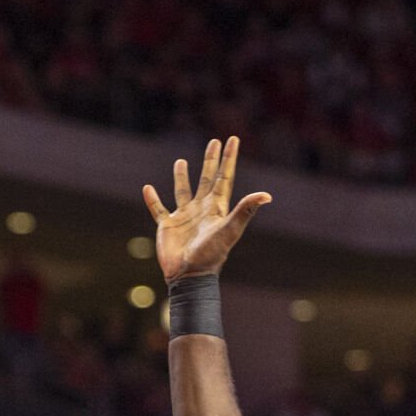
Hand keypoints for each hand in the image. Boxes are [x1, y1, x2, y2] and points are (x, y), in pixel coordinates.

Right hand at [143, 136, 271, 282]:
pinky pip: (158, 209)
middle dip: (210, 161)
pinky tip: (148, 189)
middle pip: (206, 179)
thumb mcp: (229, 230)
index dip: (228, 159)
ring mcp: (184, 217)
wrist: (189, 275)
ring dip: (182, 176)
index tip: (232, 140)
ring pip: (183, 191)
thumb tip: (267, 195)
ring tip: (181, 162)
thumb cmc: (211, 254)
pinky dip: (153, 200)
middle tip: (213, 142)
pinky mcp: (167, 227)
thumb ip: (245, 210)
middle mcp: (201, 209)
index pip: (224, 178)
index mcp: (216, 208)